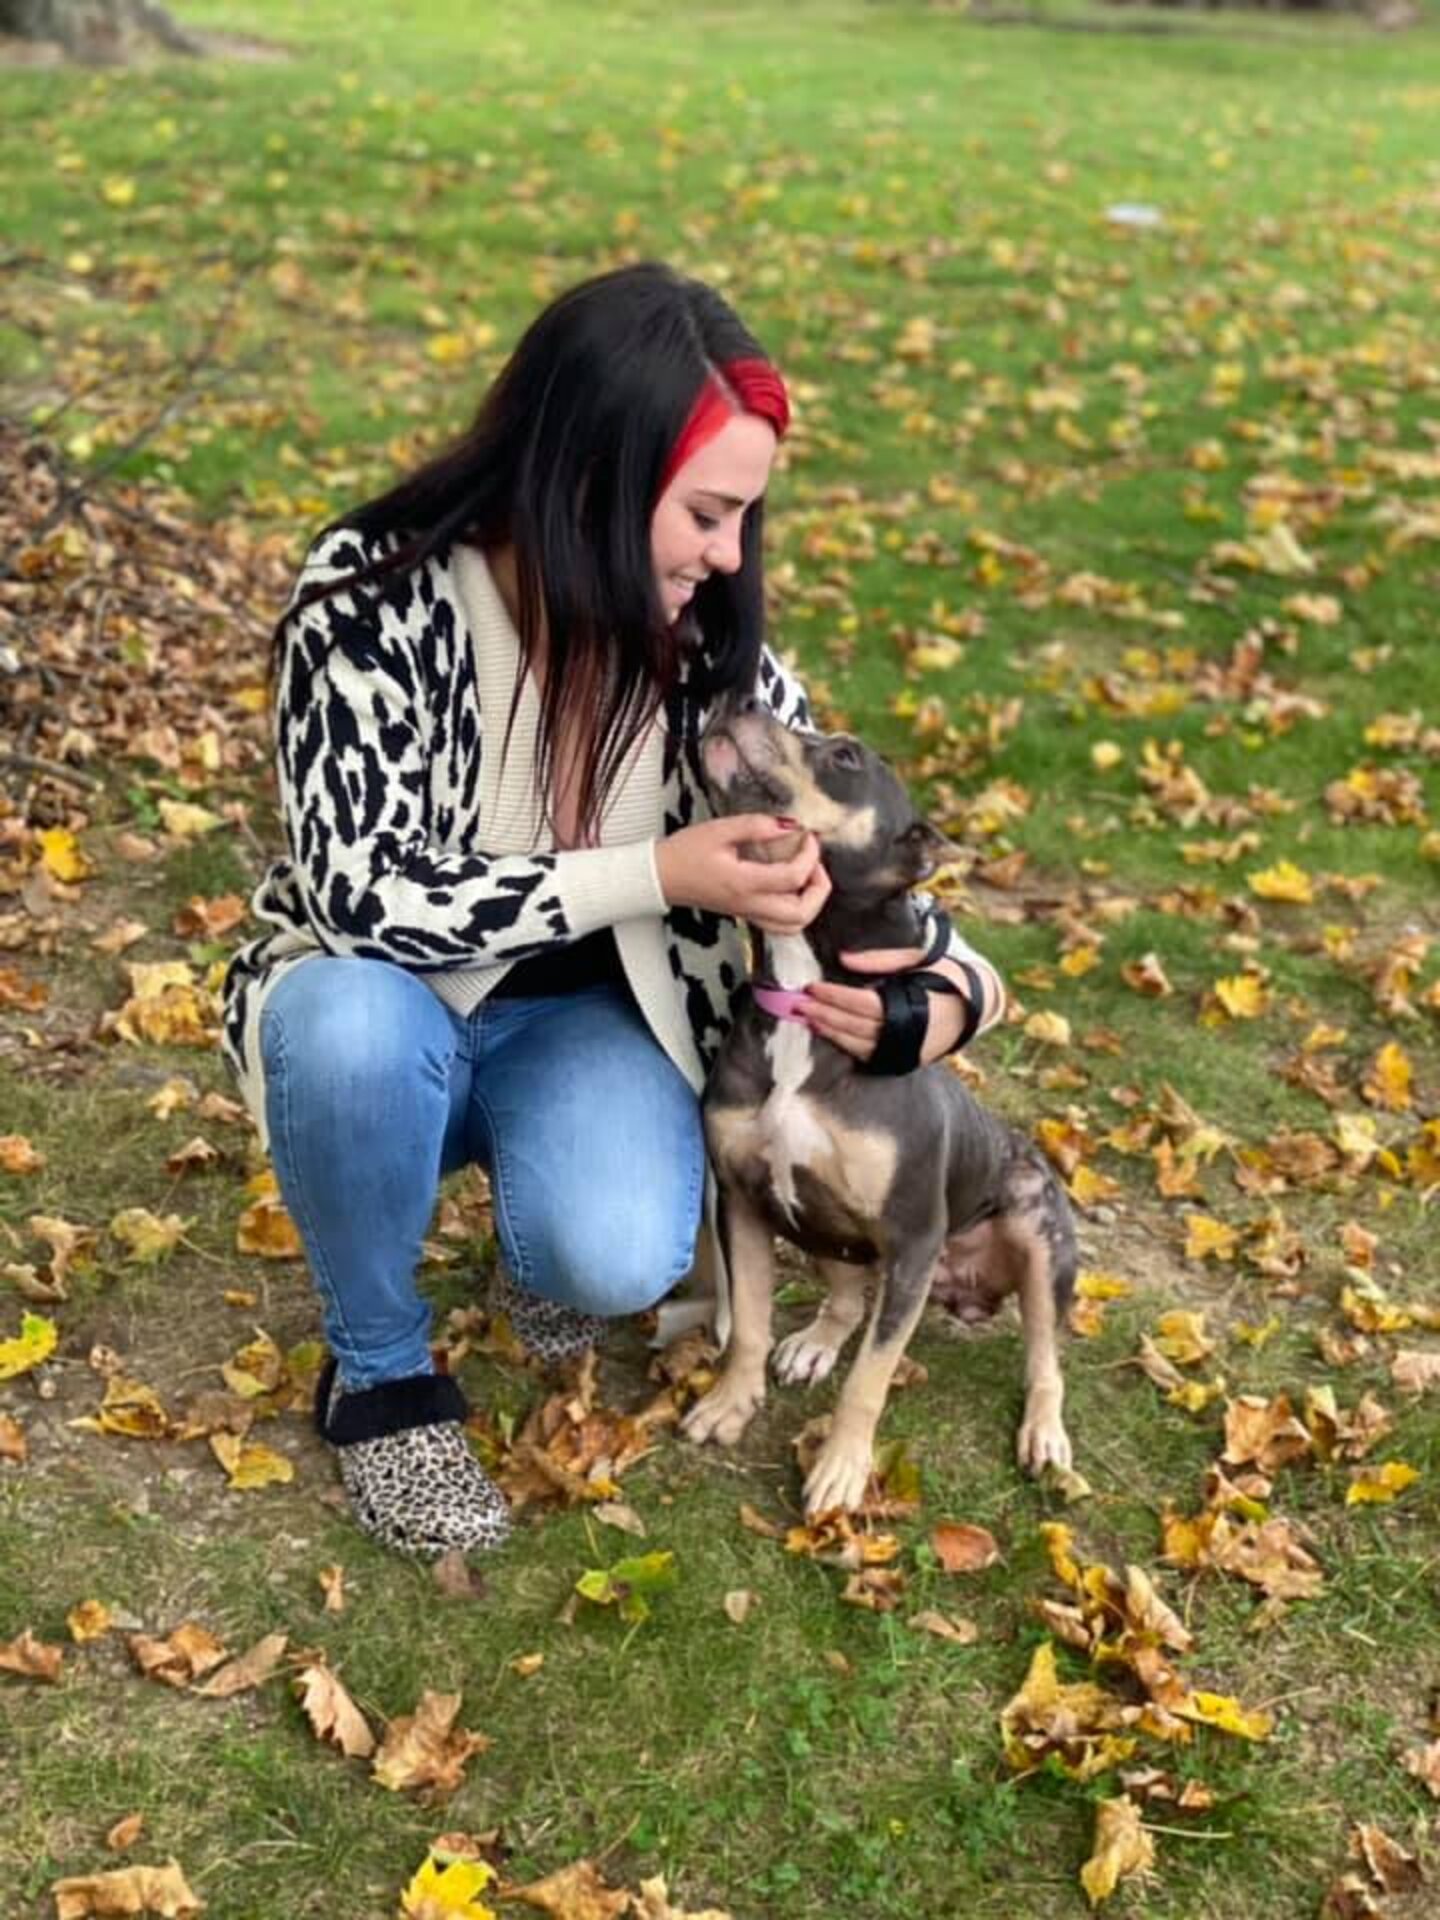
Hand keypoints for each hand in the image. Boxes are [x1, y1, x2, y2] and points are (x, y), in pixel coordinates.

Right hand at [655, 815, 831, 935]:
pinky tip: (792, 887)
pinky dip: (797, 911)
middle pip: (800, 914)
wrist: (661, 877)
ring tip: (807, 877)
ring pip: (793, 926)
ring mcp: (748, 913)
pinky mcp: (746, 914)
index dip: (810, 856)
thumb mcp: (719, 829)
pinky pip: (780, 925)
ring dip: (810, 903)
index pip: (792, 878)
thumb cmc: (685, 852)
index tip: (808, 837)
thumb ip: (756, 826)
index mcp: (743, 883)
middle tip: (814, 863)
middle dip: (819, 888)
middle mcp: (749, 904)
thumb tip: (789, 825)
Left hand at [803, 948, 976, 1064]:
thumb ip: (882, 959)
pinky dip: (846, 1045)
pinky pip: (868, 1055)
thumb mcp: (920, 958)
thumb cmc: (946, 975)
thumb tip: (844, 959)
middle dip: (825, 1015)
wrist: (975, 1006)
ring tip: (808, 1019)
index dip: (836, 997)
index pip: (863, 1004)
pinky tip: (829, 1033)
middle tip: (798, 1004)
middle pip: (855, 1027)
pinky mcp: (903, 1059)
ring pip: (858, 1045)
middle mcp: (907, 1033)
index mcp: (911, 1005)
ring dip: (830, 1032)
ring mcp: (905, 1050)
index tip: (812, 988)